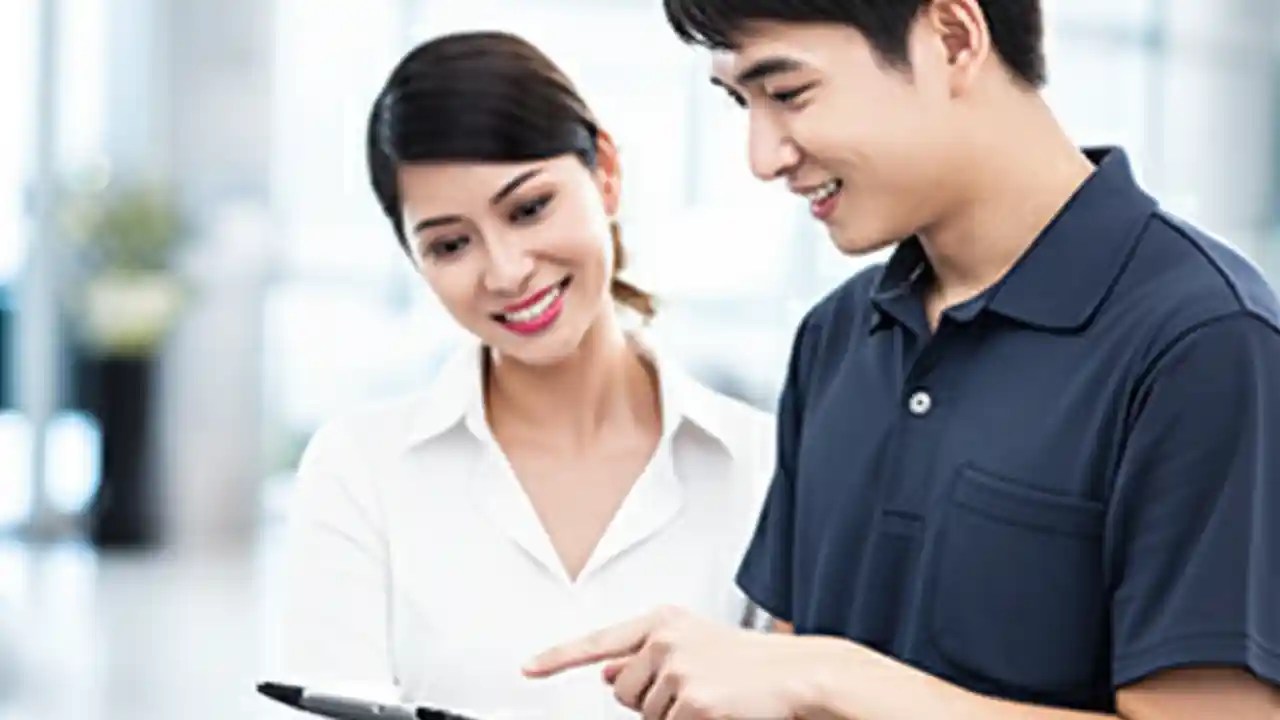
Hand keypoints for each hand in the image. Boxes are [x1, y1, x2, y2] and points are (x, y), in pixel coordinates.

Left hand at [523, 606, 836, 718]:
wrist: (797, 674)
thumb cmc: (750, 662)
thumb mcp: (694, 646)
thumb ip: (647, 656)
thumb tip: (607, 671)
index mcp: (662, 621)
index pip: (597, 640)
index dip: (557, 658)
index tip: (528, 669)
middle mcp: (664, 639)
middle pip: (623, 691)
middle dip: (649, 699)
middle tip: (693, 690)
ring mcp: (676, 671)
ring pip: (645, 715)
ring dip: (672, 715)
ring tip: (712, 697)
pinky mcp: (692, 703)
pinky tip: (718, 710)